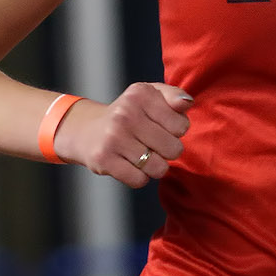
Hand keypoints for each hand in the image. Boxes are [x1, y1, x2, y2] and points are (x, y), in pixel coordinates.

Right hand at [53, 82, 192, 187]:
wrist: (88, 131)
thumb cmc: (130, 114)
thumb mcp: (150, 95)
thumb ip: (174, 95)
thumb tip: (187, 102)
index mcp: (141, 94)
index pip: (182, 126)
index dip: (176, 131)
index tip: (162, 127)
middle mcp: (126, 114)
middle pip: (173, 149)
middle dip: (168, 151)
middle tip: (153, 144)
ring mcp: (113, 137)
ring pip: (158, 168)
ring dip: (155, 166)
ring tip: (143, 155)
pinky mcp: (104, 160)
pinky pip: (139, 180)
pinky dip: (139, 178)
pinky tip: (130, 165)